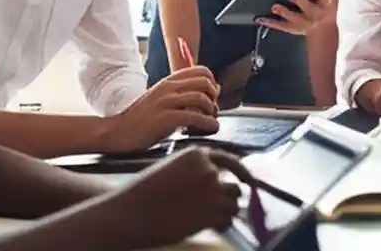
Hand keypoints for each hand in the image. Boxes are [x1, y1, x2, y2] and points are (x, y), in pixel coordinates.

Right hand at [102, 66, 220, 152]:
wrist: (118, 132)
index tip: (212, 97)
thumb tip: (215, 91)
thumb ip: (184, 94)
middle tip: (211, 111)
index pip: (201, 71)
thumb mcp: (162, 99)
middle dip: (214, 98)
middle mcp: (168, 88)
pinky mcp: (165, 119)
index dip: (212, 84)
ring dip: (212, 112)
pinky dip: (207, 123)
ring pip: (202, 98)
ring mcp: (166, 102)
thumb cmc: (141, 119)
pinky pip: (195, 117)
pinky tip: (208, 128)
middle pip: (205, 83)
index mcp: (168, 81)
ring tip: (208, 121)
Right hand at [115, 147, 250, 247]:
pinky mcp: (210, 215)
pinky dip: (221, 224)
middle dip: (226, 196)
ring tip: (206, 216)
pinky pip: (227, 220)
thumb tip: (217, 179)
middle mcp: (209, 171)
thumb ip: (197, 170)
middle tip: (213, 206)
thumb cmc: (145, 191)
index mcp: (199, 155)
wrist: (130, 212)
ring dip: (224, 211)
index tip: (249, 180)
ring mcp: (212, 193)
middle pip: (234, 186)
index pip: (231, 161)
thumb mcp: (173, 168)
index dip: (243, 172)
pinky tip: (207, 225)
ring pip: (233, 204)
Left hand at [258, 0, 340, 34]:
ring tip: (275, 7)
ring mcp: (302, 22)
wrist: (323, 29)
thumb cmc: (326, 6)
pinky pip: (280, 25)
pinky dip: (270, 22)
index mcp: (325, 2)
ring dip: (284, 12)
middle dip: (300, 1)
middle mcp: (314, 13)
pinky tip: (260, 18)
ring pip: (293, 18)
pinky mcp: (291, 28)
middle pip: (308, 8)